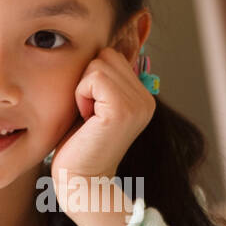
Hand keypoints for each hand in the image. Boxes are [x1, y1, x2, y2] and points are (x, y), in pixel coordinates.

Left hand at [49, 46, 155, 203]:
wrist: (81, 182)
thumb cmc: (79, 146)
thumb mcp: (94, 105)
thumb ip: (103, 80)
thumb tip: (99, 43)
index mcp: (142, 97)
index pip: (112, 56)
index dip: (91, 78)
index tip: (91, 109)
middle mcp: (147, 99)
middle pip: (107, 55)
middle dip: (87, 80)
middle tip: (88, 114)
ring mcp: (139, 103)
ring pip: (99, 63)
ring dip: (82, 88)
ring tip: (88, 117)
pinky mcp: (123, 109)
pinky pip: (93, 77)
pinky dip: (81, 95)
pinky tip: (86, 119)